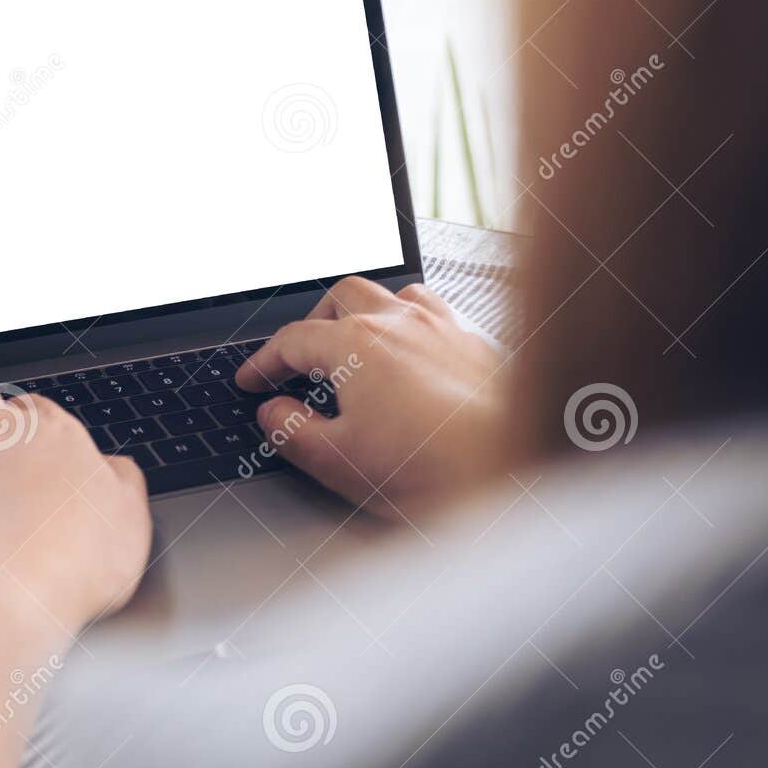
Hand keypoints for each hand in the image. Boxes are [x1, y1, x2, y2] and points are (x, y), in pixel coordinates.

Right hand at [235, 277, 505, 516]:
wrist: (514, 472)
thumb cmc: (434, 469)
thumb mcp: (340, 461)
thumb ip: (294, 431)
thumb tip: (273, 412)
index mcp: (356, 344)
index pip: (292, 341)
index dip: (265, 362)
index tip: (253, 379)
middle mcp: (399, 322)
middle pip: (341, 297)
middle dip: (313, 322)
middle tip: (300, 357)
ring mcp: (443, 326)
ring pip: (392, 295)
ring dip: (365, 312)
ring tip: (357, 343)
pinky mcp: (478, 341)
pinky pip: (436, 310)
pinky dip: (411, 322)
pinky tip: (415, 349)